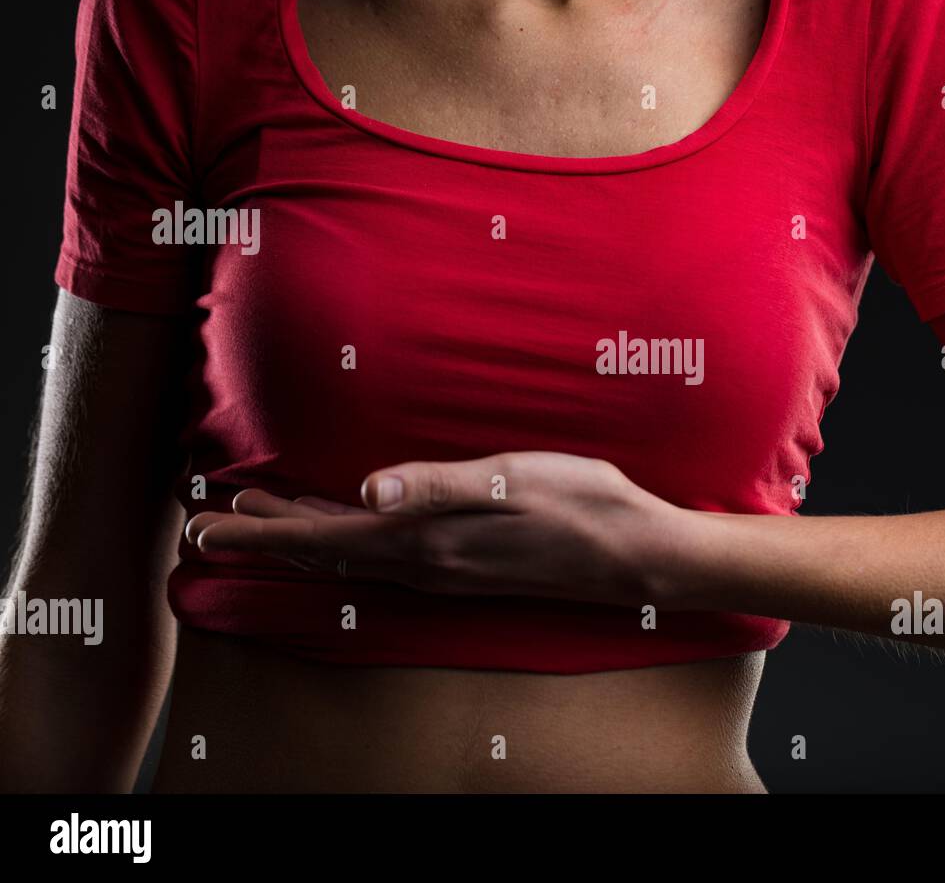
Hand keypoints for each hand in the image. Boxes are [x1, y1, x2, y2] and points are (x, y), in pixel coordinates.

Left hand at [184, 452, 688, 606]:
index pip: (322, 539)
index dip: (259, 535)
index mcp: (428, 539)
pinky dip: (344, 543)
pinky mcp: (464, 567)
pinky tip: (345, 527)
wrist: (635, 554)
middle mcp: (426, 563)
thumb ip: (437, 485)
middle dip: (265, 537)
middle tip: (209, 524)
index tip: (203, 529)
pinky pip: (381, 559)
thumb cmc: (582, 505)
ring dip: (301, 538)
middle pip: (325, 553)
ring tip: (261, 517)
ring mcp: (446, 570)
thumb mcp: (511, 480)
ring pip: (351, 557)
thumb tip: (365, 488)